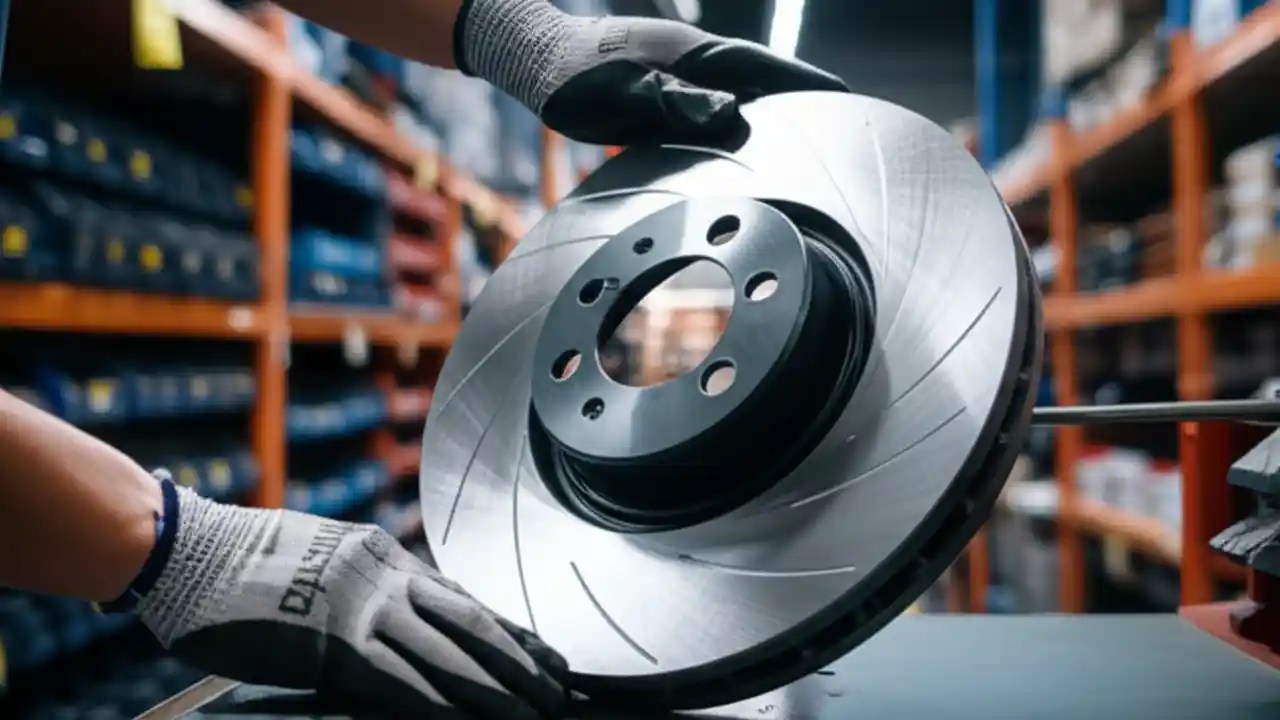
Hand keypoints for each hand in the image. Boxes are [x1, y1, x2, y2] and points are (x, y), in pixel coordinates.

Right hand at [136, 486, 568, 717]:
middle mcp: (385, 576)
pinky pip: (400, 681)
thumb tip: (403, 612)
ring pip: (448, 653)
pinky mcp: (333, 644)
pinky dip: (439, 704)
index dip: (508, 628)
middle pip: (471, 623)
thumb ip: (367, 581)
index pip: (462, 596)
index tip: (545, 652)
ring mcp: (362, 608)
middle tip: (560, 689)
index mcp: (383, 554)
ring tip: (535, 712)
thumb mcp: (322, 553)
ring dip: (496, 688)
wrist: (188, 551)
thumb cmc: (243, 560)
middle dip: (520, 660)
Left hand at [456, 0, 848, 144]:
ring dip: (773, 109)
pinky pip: (717, 103)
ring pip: (741, 91)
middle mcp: (694, 61)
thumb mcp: (621, 95)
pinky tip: (746, 139)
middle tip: (840, 124)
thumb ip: (675, 104)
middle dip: (801, 98)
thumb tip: (730, 115)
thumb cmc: (572, 78)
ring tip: (807, 136)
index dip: (804, 86)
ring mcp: (682, 73)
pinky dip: (740, 118)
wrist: (534, 59)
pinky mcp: (668, 89)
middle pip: (762, 78)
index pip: (764, 70)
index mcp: (692, 57)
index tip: (843, 98)